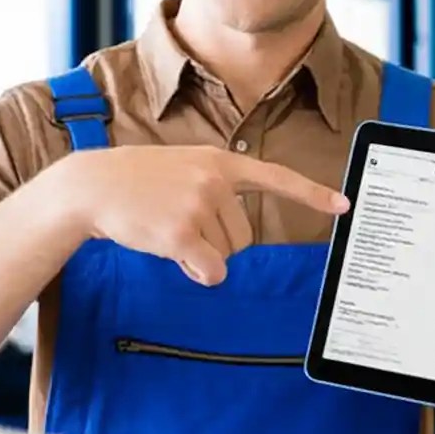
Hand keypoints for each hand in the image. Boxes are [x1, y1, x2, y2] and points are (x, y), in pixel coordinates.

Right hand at [58, 145, 348, 285]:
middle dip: (218, 243)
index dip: (312, 194)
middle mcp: (215, 180)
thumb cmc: (134, 182)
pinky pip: (211, 271)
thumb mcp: (180, 168)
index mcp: (218, 161)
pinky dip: (196, 271)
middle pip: (245, 236)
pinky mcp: (183, 233)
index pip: (275, 177)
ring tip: (166, 231)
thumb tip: (226, 244)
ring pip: (226, 255)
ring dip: (201, 256)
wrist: (91, 186)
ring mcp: (199, 205)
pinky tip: (170, 253)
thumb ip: (212, 191)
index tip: (343, 206)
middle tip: (180, 225)